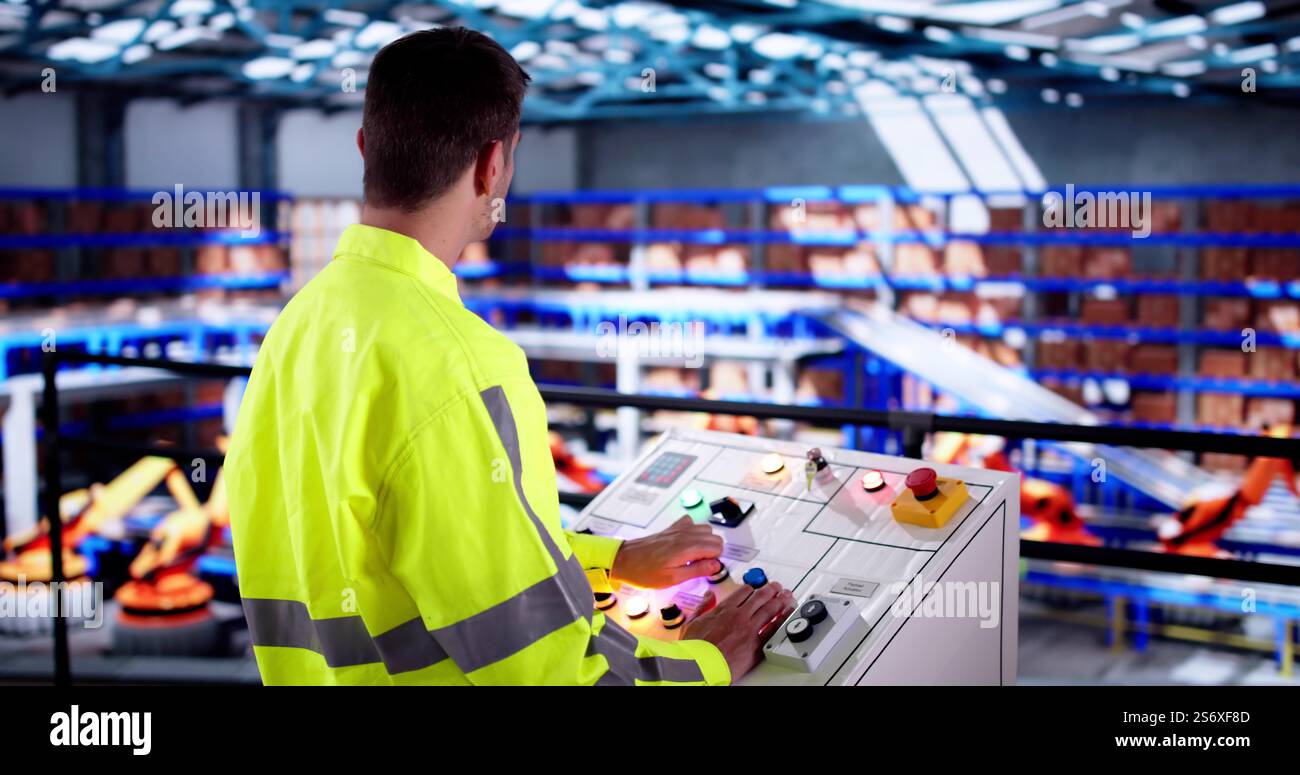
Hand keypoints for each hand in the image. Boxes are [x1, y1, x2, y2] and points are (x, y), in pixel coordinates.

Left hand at [609, 516, 723, 588]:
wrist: (624, 560)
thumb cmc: (644, 572)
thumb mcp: (672, 579)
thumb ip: (697, 571)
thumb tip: (716, 566)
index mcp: (686, 548)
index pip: (717, 548)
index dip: (714, 561)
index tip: (704, 570)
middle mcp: (685, 534)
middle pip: (715, 537)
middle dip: (712, 552)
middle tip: (698, 565)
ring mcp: (678, 529)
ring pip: (706, 529)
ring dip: (705, 542)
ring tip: (692, 556)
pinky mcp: (671, 528)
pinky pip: (691, 523)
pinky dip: (693, 532)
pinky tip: (685, 545)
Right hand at [683, 582, 795, 681]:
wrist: (699, 666)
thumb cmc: (694, 649)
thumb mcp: (692, 622)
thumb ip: (703, 606)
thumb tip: (708, 596)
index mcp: (724, 609)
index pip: (743, 592)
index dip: (753, 589)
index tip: (756, 589)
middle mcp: (739, 616)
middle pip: (760, 597)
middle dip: (771, 590)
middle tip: (778, 588)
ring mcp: (749, 630)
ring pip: (770, 610)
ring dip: (781, 602)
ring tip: (787, 598)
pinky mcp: (756, 645)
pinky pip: (773, 629)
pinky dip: (782, 619)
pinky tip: (787, 615)